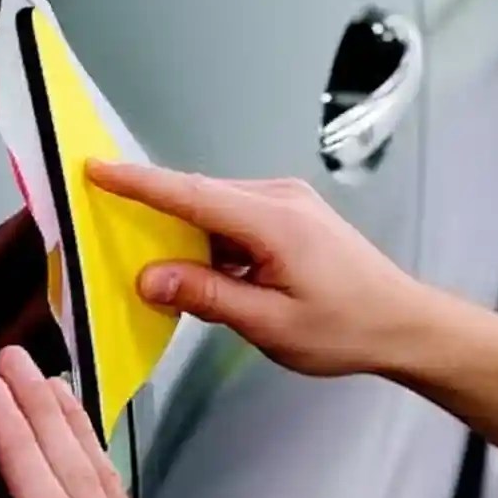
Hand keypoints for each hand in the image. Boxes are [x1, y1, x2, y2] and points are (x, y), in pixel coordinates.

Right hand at [87, 160, 430, 375]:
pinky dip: (208, 238)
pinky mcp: (289, 214)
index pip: (192, 193)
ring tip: (154, 263)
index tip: (95, 169)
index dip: (139, 183)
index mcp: (275, 221)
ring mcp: (286, 202)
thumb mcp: (270, 324)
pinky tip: (197, 269)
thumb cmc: (346, 329)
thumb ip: (207, 296)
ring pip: (213, 207)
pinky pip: (232, 217)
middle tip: (106, 228)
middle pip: (198, 196)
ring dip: (182, 231)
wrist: (403, 324)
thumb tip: (149, 278)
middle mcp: (280, 198)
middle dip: (151, 210)